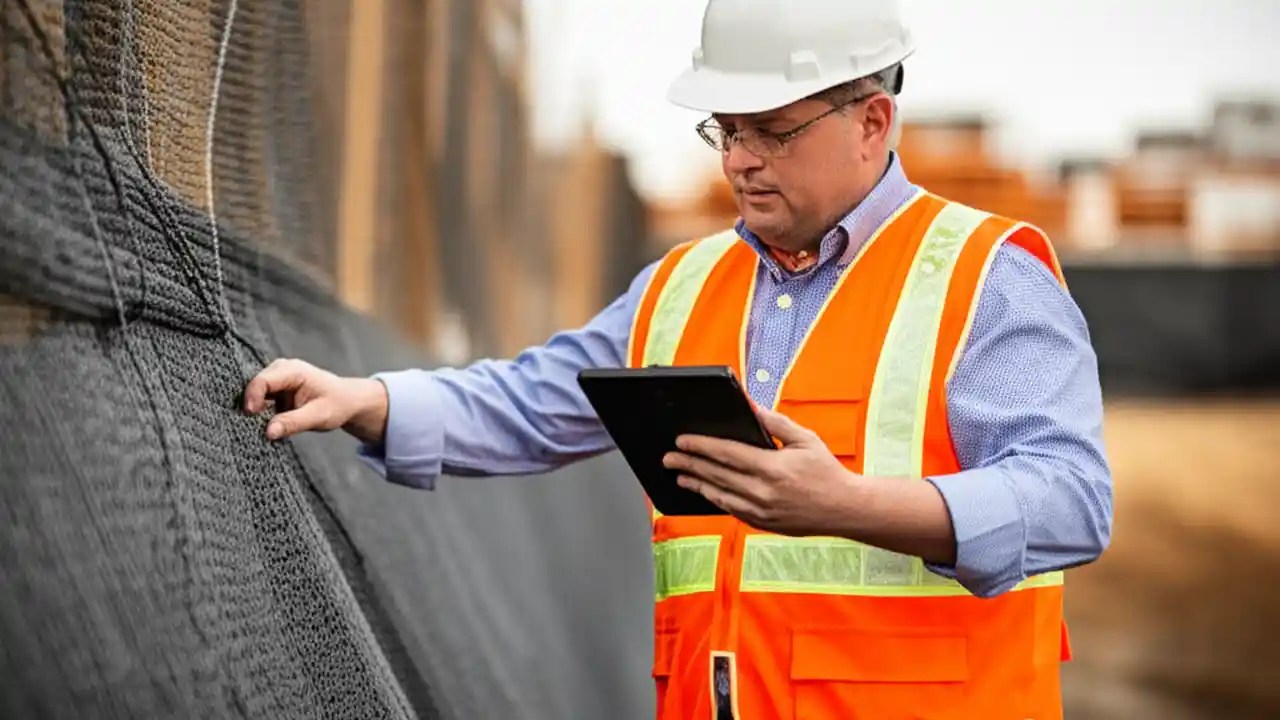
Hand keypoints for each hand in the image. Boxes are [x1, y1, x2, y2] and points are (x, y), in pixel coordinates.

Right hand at [243, 358, 388, 443]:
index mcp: (293, 370)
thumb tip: (268, 432)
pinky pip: (259, 399)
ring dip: (254, 409)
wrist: (347, 401)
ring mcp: (277, 378)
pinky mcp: (275, 389)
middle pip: (254, 385)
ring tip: (256, 424)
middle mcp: (281, 370)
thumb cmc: (337, 405)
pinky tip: (264, 422)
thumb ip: (293, 423)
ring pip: (254, 393)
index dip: (252, 398)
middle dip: (250, 404)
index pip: (263, 380)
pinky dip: (259, 411)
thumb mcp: (318, 416)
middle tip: (250, 424)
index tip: (251, 415)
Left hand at [662, 406, 856, 535]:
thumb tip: (749, 406)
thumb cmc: (826, 471)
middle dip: (689, 465)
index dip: (701, 446)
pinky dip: (716, 499)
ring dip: (697, 485)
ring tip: (679, 476)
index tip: (682, 440)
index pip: (727, 454)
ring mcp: (762, 512)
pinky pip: (732, 511)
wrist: (845, 509)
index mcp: (773, 468)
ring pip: (720, 496)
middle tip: (669, 458)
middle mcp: (764, 492)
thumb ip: (774, 422)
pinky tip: (706, 491)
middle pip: (716, 475)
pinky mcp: (763, 525)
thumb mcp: (805, 439)